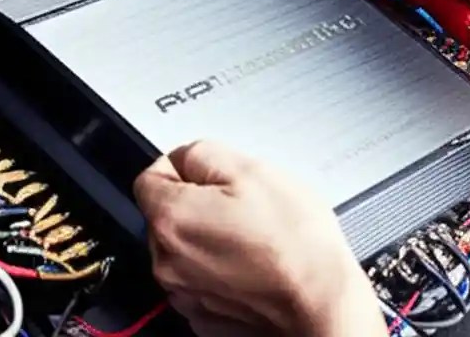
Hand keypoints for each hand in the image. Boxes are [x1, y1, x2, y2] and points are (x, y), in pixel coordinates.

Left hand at [133, 141, 384, 336]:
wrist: (319, 302)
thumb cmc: (294, 243)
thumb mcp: (252, 170)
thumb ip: (204, 154)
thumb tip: (187, 157)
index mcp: (171, 218)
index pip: (150, 176)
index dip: (181, 166)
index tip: (208, 171)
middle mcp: (167, 260)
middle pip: (169, 216)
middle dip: (199, 204)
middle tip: (243, 205)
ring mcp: (186, 293)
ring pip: (187, 250)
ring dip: (211, 239)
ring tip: (254, 238)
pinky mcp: (205, 316)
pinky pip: (204, 282)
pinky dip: (222, 272)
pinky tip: (254, 265)